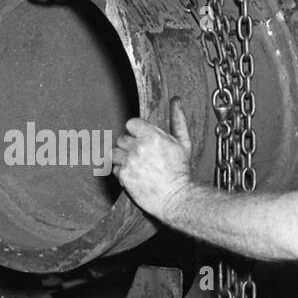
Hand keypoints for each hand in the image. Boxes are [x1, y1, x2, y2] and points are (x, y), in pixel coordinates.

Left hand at [111, 97, 193, 219]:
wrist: (176, 197)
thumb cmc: (180, 171)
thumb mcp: (183, 143)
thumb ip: (178, 120)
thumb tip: (176, 101)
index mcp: (152, 136)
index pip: (130, 124)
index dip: (136, 131)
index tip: (141, 139)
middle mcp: (138, 148)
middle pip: (121, 139)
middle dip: (129, 146)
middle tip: (141, 155)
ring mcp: (129, 162)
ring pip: (114, 153)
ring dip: (122, 158)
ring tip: (135, 165)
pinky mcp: (123, 176)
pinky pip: (114, 169)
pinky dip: (121, 172)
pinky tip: (133, 175)